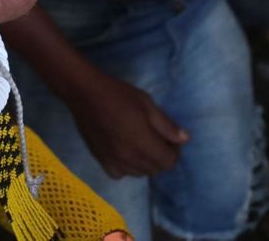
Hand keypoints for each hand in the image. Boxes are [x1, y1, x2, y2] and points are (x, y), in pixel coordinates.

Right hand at [67, 70, 188, 177]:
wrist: (84, 94)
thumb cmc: (118, 95)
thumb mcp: (147, 104)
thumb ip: (166, 125)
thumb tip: (184, 139)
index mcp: (143, 143)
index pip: (169, 162)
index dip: (174, 151)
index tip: (169, 138)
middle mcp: (130, 158)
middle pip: (155, 170)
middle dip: (161, 156)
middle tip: (156, 138)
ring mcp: (114, 162)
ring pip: (139, 173)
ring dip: (145, 162)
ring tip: (140, 144)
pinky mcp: (101, 161)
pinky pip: (121, 174)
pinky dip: (127, 167)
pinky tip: (125, 152)